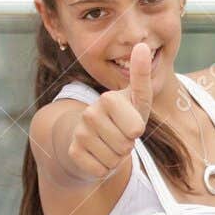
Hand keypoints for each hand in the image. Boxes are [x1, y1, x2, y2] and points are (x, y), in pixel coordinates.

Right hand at [68, 42, 152, 179]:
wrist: (89, 138)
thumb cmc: (121, 117)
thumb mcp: (136, 99)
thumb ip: (141, 75)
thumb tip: (140, 44)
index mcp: (108, 99)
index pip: (136, 128)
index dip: (136, 130)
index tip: (128, 121)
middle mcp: (90, 113)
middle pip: (126, 146)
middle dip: (127, 145)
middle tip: (118, 136)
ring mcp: (79, 134)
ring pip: (114, 160)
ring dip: (116, 157)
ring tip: (109, 144)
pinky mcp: (73, 153)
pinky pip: (101, 170)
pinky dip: (104, 168)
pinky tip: (98, 156)